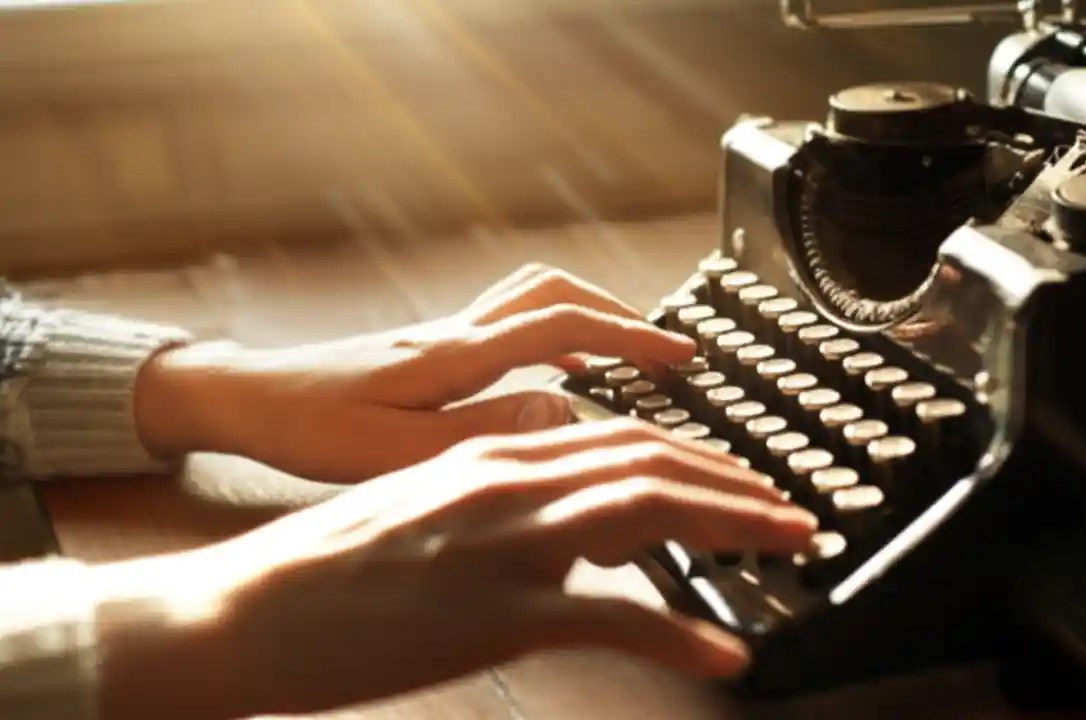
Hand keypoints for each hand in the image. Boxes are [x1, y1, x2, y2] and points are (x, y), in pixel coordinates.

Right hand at [93, 419, 817, 718]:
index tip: (743, 483)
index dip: (696, 459)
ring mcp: (504, 544)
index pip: (620, 440)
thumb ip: (501, 506)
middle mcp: (507, 483)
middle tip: (792, 512)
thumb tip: (567, 533)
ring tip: (788, 547)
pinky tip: (723, 656)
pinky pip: (610, 619)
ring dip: (731, 527)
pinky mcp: (494, 613)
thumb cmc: (330, 568)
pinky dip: (678, 635)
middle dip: (735, 485)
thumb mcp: (426, 509)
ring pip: (645, 513)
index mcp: (492, 458)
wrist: (245, 609)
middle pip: (650, 464)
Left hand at [134, 264, 695, 481]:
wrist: (250, 400)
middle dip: (620, 313)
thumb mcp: (398, 451)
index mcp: (457, 357)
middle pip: (556, 290)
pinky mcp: (433, 349)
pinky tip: (564, 369)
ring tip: (628, 350)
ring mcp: (445, 336)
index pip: (564, 324)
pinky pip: (510, 321)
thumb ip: (485, 431)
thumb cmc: (311, 429)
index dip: (630, 336)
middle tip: (666, 346)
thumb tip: (564, 405)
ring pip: (534, 296)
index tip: (680, 355)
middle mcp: (457, 334)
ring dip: (590, 313)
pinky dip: (554, 333)